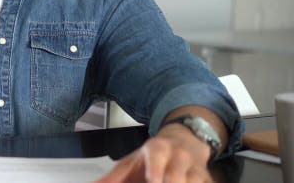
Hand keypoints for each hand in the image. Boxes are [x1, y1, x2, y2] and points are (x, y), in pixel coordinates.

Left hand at [94, 124, 212, 182]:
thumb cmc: (153, 156)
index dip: (155, 172)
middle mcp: (180, 157)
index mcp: (158, 149)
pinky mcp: (208, 180)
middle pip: (176, 178)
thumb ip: (112, 179)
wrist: (186, 141)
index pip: (156, 159)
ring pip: (194, 182)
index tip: (153, 181)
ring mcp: (196, 170)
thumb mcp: (131, 163)